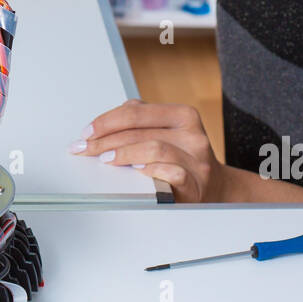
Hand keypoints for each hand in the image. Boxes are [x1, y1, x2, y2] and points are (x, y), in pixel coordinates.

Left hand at [68, 98, 229, 202]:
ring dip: (124, 154)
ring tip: (106, 160)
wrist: (217, 189)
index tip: (87, 133)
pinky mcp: (196, 183)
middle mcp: (192, 134)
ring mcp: (196, 159)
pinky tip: (137, 172)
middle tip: (86, 149)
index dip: (106, 121)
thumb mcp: (168, 133)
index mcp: (183, 115)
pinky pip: (171, 173)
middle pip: (140, 130)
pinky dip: (151, 170)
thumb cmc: (183, 159)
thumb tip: (101, 126)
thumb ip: (141, 122)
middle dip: (105, 140)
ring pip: (155, 148)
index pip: (136, 112)